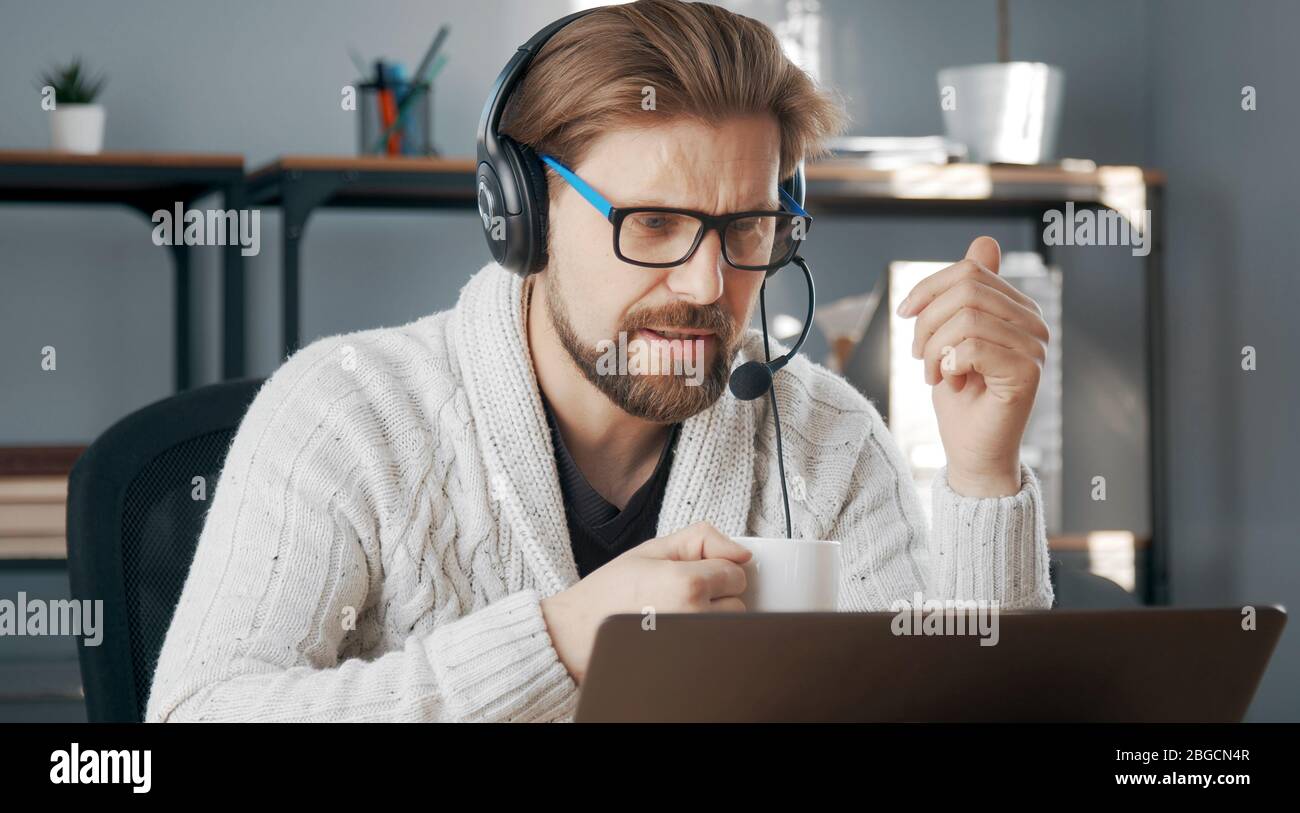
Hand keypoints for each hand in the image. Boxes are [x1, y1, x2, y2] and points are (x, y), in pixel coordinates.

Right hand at [539, 522, 750, 683]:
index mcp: (689, 584)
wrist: (577, 634)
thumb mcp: (653, 549)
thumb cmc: (610, 593)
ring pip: (731, 627)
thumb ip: (702, 539)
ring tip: (676, 615)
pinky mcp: (690, 666)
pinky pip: (718, 648)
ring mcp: (694, 646)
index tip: (691, 574)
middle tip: (678, 595)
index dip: (716, 570)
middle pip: (738, 602)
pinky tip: (679, 634)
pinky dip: (704, 639)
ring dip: (712, 619)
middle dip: (716, 595)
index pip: (736, 573)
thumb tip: (742, 553)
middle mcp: (696, 618)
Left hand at [896, 236, 1048, 496]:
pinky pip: (973, 346)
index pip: (969, 271)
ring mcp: (1035, 347)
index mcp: (1016, 308)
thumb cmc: (960, 397)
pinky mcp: (1027, 372)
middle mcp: (1033, 323)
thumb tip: (985, 240)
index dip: (928, 288)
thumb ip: (967, 293)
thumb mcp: (950, 336)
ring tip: (934, 373)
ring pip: (966, 318)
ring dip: (935, 348)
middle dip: (928, 322)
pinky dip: (949, 364)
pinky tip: (952, 382)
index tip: (905, 314)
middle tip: (920, 356)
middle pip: (967, 289)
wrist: (972, 451)